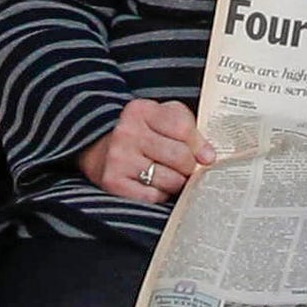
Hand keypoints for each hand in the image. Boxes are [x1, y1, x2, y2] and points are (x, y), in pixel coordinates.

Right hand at [78, 99, 213, 205]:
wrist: (98, 149)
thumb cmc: (140, 134)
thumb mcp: (161, 119)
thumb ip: (188, 129)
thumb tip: (208, 157)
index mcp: (140, 110)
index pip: (183, 127)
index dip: (199, 144)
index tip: (205, 154)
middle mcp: (127, 132)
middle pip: (180, 156)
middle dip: (189, 166)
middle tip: (184, 167)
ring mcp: (118, 158)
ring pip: (171, 180)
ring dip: (176, 182)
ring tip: (167, 174)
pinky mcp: (113, 182)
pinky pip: (154, 196)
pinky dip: (160, 194)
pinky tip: (152, 184)